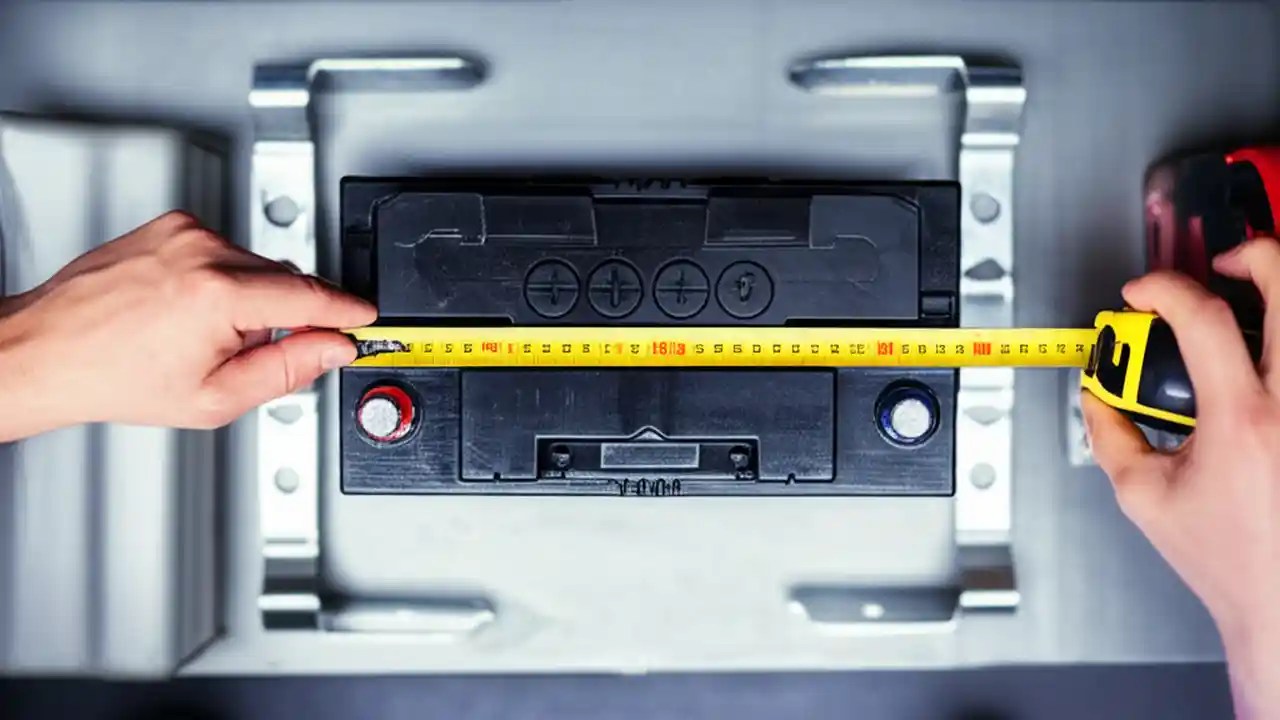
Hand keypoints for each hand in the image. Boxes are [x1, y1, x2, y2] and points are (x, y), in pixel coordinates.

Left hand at [0, 211, 374, 439]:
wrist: (48, 351)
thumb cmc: (114, 376)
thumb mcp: (216, 397)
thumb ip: (288, 370)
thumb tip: (332, 348)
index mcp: (218, 295)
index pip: (310, 297)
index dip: (346, 310)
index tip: (365, 317)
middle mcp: (202, 251)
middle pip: (285, 279)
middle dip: (286, 315)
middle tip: (254, 352)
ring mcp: (183, 232)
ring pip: (255, 264)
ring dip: (251, 297)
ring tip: (207, 333)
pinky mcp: (170, 225)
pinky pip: (224, 250)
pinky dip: (223, 278)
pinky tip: (191, 308)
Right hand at [1082, 237, 1279, 718]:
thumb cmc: (1226, 559)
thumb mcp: (1141, 494)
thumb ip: (1108, 433)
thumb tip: (1098, 393)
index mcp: (1241, 419)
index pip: (1203, 317)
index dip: (1162, 289)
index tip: (1141, 295)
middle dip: (1249, 256)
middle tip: (1221, 266)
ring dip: (1273, 298)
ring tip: (1248, 309)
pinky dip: (1276, 353)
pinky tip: (1261, 364)